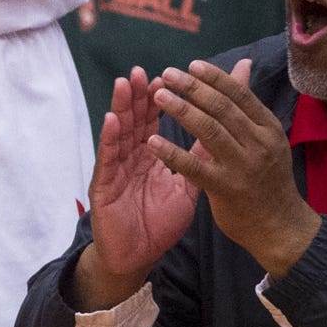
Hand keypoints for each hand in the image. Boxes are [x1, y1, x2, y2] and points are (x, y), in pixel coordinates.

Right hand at [82, 67, 198, 303]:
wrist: (139, 255)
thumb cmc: (159, 222)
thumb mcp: (188, 186)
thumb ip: (200, 157)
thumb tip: (221, 132)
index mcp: (148, 156)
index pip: (153, 121)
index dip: (160, 99)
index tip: (172, 76)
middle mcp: (130, 158)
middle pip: (133, 120)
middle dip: (137, 95)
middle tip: (143, 70)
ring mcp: (115, 170)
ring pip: (118, 133)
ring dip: (121, 107)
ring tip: (125, 83)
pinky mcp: (104, 186)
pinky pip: (107, 159)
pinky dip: (108, 138)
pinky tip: (112, 120)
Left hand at [149, 59, 321, 275]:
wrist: (279, 226)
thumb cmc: (266, 176)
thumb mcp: (265, 137)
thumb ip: (246, 103)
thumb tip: (242, 64)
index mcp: (268, 128)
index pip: (240, 95)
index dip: (215, 78)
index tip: (190, 65)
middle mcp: (260, 143)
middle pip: (223, 108)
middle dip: (193, 88)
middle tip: (168, 74)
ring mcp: (243, 166)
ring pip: (209, 131)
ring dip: (181, 110)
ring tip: (158, 96)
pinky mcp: (226, 188)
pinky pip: (194, 166)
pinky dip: (172, 152)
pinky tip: (152, 141)